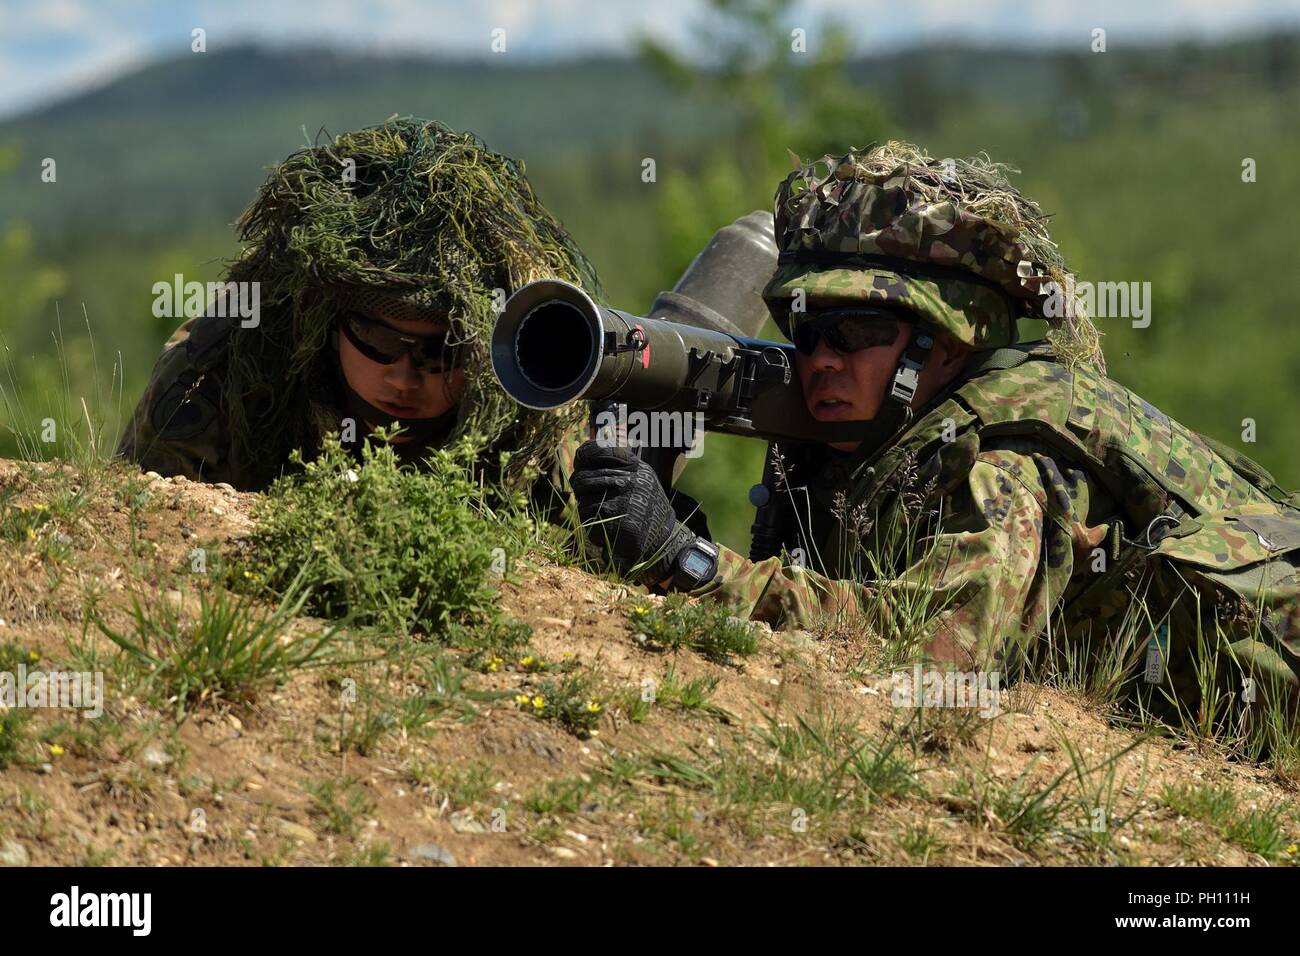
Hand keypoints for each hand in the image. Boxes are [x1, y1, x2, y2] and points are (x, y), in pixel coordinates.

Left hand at [570, 441, 697, 581]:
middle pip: (585, 479)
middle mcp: (631, 482)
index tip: (579, 461)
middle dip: (579, 488)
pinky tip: (606, 530)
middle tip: (582, 494)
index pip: (602, 451)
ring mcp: (624, 503)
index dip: (585, 454)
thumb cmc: (645, 506)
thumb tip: (582, 455)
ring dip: (586, 511)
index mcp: (636, 468)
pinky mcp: (618, 525)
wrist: (663, 538)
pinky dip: (593, 529)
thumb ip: (618, 465)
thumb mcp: (640, 478)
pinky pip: (589, 523)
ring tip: (602, 516)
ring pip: (583, 503)